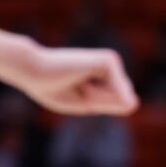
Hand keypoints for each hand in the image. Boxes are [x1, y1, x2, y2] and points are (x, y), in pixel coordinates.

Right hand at [18, 44, 138, 115]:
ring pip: (121, 98)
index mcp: (105, 74)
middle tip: (74, 88)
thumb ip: (112, 105)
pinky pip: (118, 94)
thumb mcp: (86, 103)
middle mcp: (112, 65)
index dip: (97, 106)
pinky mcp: (109, 60)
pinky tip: (80, 79)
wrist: (31, 70)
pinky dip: (97, 95)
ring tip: (76, 83)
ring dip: (97, 99)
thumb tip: (134, 102)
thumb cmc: (51, 87)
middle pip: (123, 101)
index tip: (75, 92)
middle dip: (100, 103)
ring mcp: (112, 60)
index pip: (119, 104)